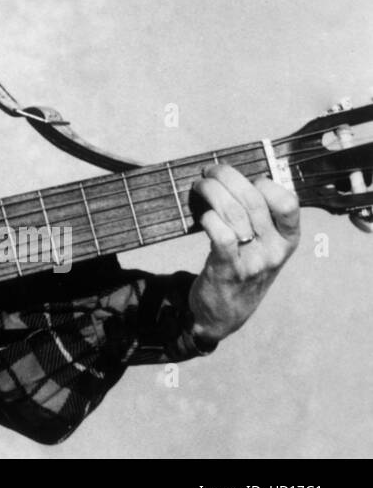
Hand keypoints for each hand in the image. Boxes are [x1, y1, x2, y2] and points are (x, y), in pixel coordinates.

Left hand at [187, 164, 300, 345]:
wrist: (225, 314)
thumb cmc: (243, 267)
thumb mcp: (264, 246)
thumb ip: (259, 216)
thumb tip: (234, 177)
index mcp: (288, 239)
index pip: (288, 201)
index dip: (263, 183)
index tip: (243, 179)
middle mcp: (275, 250)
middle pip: (253, 200)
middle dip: (226, 177)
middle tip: (208, 173)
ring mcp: (254, 262)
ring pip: (234, 213)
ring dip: (211, 192)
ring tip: (199, 187)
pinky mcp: (228, 270)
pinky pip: (221, 235)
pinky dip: (209, 219)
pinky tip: (202, 216)